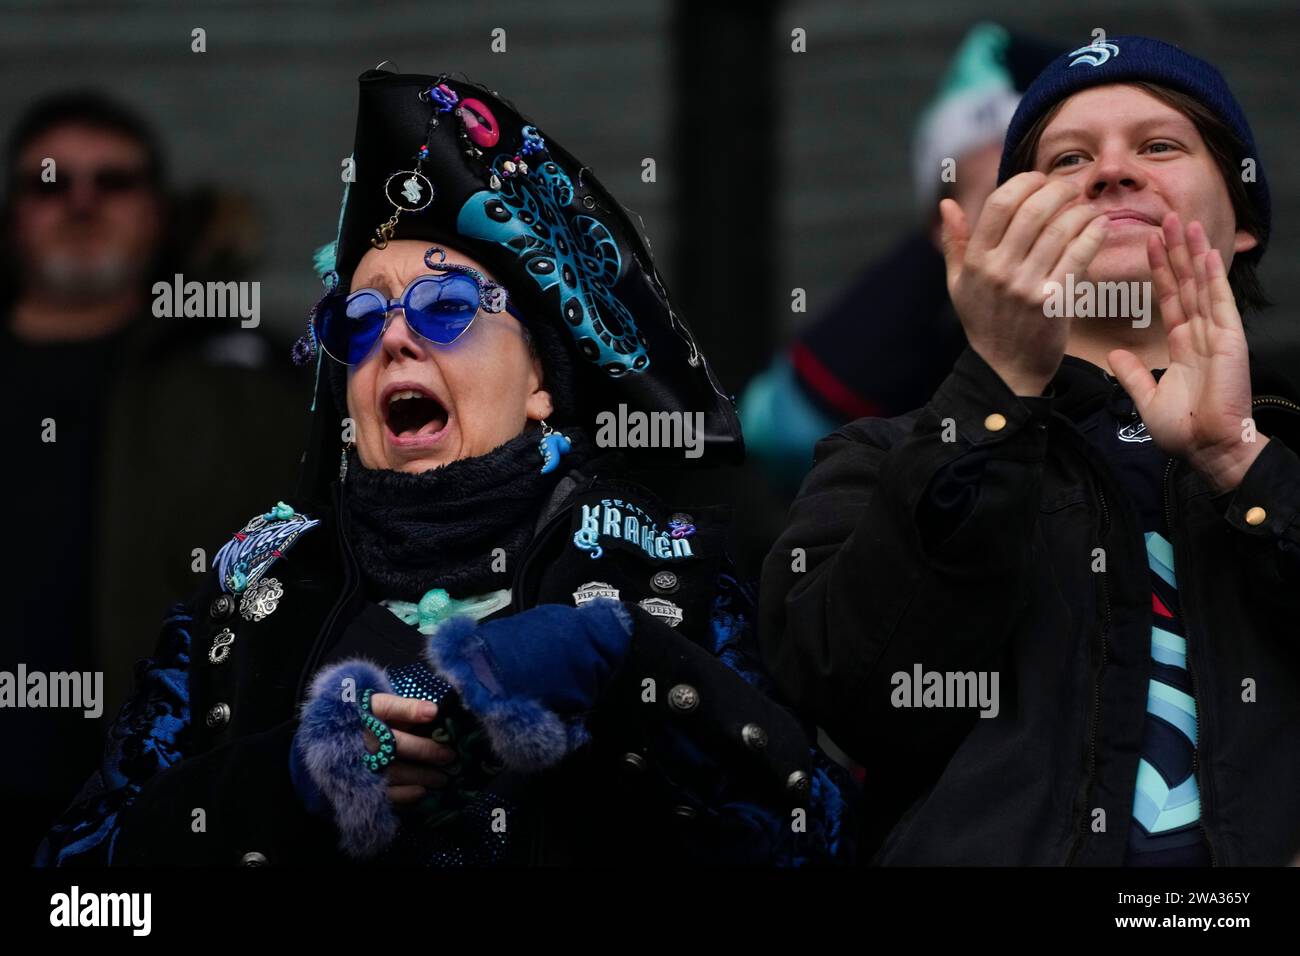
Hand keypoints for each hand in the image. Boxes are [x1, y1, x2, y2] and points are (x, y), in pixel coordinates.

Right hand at [365, 693, 457, 803]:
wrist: (331, 748)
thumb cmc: (365, 723)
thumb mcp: (379, 707)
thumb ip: (404, 707)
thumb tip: (433, 711)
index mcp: (365, 713)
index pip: (385, 707)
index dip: (409, 710)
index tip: (434, 713)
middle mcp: (360, 738)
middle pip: (396, 744)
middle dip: (427, 751)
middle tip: (451, 757)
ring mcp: (357, 763)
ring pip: (393, 771)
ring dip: (422, 776)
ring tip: (443, 778)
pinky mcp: (357, 785)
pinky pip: (382, 793)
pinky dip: (404, 794)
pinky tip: (422, 792)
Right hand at [940, 172, 1110, 395]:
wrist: (1006, 370)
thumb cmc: (984, 323)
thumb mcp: (959, 284)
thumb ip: (954, 242)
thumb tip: (946, 203)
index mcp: (976, 262)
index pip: (1000, 204)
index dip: (1024, 182)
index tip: (1039, 180)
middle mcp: (999, 272)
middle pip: (1033, 210)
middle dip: (1057, 190)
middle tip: (1069, 190)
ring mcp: (1027, 287)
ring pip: (1061, 229)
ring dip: (1080, 211)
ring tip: (1086, 210)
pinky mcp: (1054, 301)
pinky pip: (1080, 255)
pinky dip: (1093, 234)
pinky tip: (1098, 227)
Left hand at [1108, 213, 1265, 493]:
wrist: (1209, 449)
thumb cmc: (1184, 430)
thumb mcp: (1146, 398)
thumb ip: (1133, 374)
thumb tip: (1114, 353)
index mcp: (1183, 345)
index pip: (1168, 299)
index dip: (1159, 271)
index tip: (1148, 244)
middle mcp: (1201, 334)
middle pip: (1185, 284)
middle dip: (1175, 251)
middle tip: (1165, 218)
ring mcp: (1217, 335)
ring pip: (1201, 286)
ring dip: (1193, 254)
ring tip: (1184, 223)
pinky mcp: (1230, 341)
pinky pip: (1220, 304)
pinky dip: (1213, 278)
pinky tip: (1207, 254)